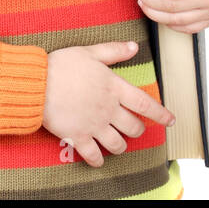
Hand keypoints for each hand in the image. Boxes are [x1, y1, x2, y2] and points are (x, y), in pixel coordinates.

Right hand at [42, 41, 174, 166]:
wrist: (37, 83)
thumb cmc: (62, 65)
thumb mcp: (90, 52)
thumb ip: (114, 51)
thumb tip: (135, 47)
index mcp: (114, 88)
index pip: (145, 103)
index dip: (161, 114)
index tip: (171, 120)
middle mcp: (108, 109)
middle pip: (133, 127)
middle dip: (138, 130)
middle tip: (136, 129)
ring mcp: (94, 124)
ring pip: (117, 144)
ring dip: (121, 147)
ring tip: (119, 145)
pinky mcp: (78, 136)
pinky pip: (93, 155)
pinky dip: (98, 160)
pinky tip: (98, 160)